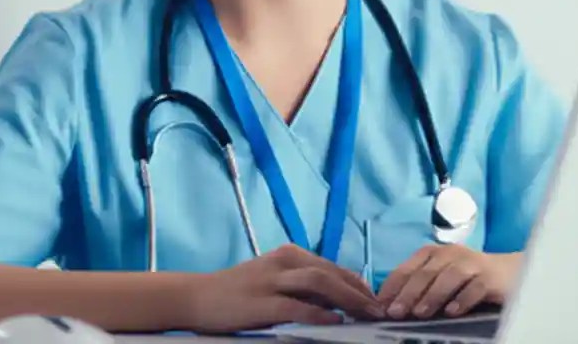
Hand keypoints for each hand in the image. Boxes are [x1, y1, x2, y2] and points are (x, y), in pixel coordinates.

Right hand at [183, 244, 385, 332]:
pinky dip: (319, 314)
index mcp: (289, 255)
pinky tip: (336, 322)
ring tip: (366, 315)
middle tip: (380, 311)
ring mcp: (272, 281)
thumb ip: (302, 288)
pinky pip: (297, 307)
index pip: (333, 268)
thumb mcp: (273, 281)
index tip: (376, 302)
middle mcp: (284, 262)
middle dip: (360, 293)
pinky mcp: (262, 302)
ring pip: (320, 284)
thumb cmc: (237, 292)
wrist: (197, 297)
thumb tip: (338, 302)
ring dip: (348, 299)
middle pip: (331, 273)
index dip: (359, 285)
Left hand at [377, 246, 519, 319]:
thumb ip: (418, 288)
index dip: (392, 288)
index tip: (380, 306)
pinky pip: (475, 287)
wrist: (508, 273)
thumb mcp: (439, 279)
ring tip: (420, 313)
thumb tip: (391, 307)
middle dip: (408, 293)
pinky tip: (452, 312)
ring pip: (448, 277)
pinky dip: (462, 299)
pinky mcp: (490, 276)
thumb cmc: (467, 278)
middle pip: (425, 273)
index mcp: (431, 254)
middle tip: (395, 312)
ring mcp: (471, 263)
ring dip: (432, 296)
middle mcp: (449, 254)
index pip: (406, 269)